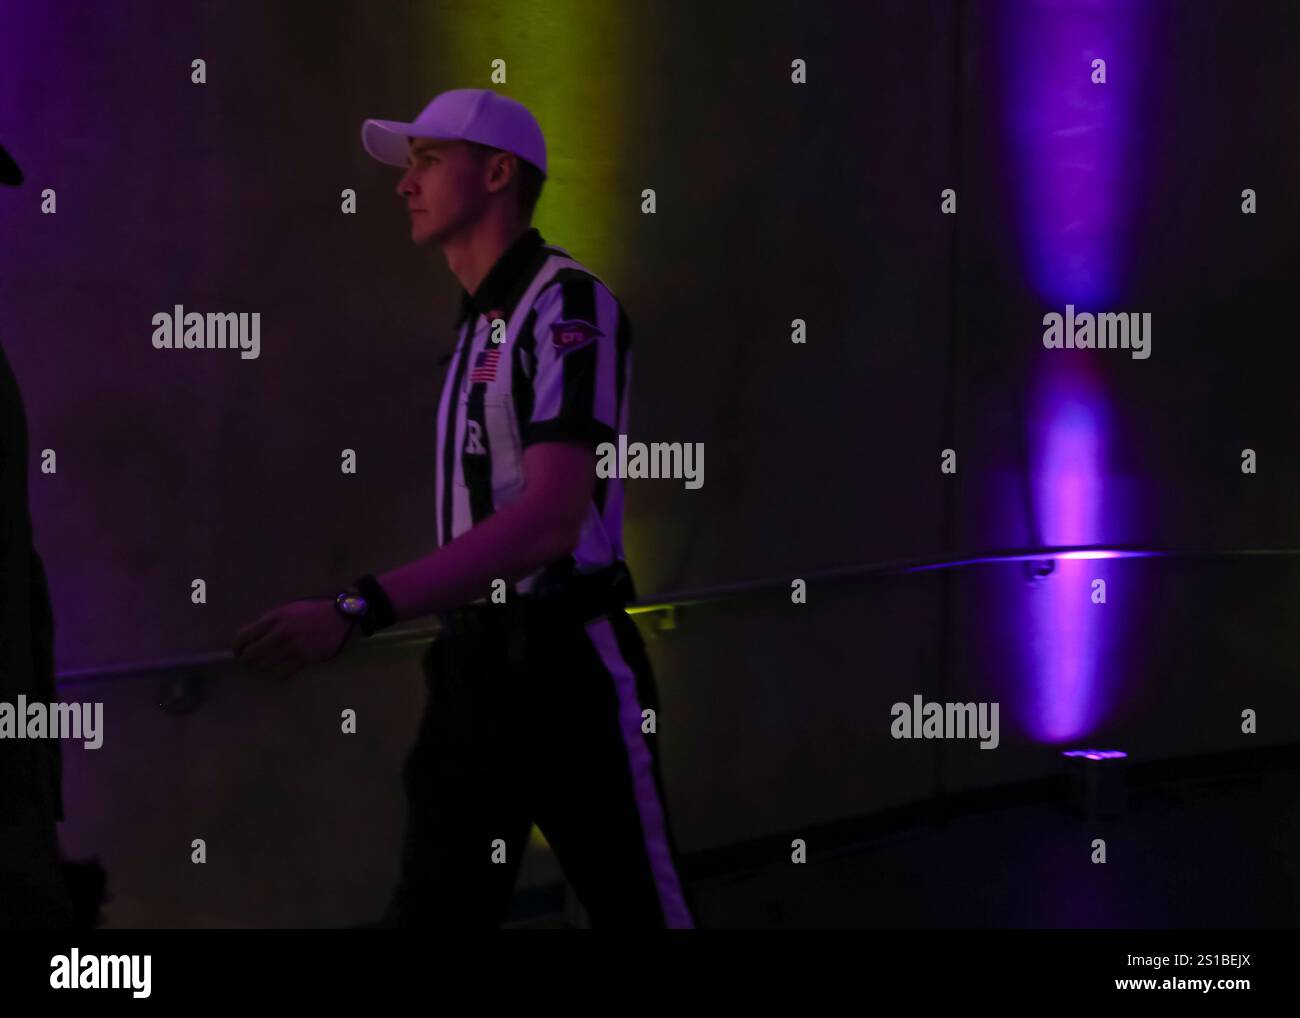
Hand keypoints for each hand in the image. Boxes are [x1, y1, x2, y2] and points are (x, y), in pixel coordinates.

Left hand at [233, 597, 356, 678]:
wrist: (341, 617)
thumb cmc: (312, 613)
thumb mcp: (288, 610)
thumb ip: (269, 624)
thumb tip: (251, 641)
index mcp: (274, 618)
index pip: (244, 637)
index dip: (237, 648)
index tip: (238, 653)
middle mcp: (280, 633)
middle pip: (251, 655)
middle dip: (248, 661)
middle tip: (251, 662)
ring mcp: (292, 647)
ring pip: (264, 666)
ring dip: (261, 669)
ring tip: (264, 667)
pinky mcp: (304, 659)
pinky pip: (281, 673)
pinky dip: (276, 674)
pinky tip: (278, 671)